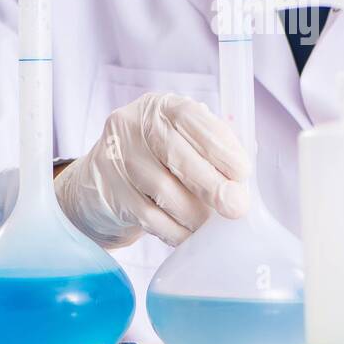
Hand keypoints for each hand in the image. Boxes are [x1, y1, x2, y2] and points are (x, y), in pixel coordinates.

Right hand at [55, 92, 250, 247]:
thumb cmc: (157, 160)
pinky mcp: (106, 190)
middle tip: (237, 207)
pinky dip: (173, 230)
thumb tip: (243, 176)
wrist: (100, 183)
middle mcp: (133, 125)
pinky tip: (188, 236)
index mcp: (160, 107)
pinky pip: (146, 215)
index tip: (243, 172)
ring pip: (162, 189)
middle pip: (176, 154)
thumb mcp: (183, 142)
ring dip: (193, 213)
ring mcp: (115, 156)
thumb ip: (213, 150)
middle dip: (212, 184)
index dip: (219, 145)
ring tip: (210, 226)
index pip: (190, 117)